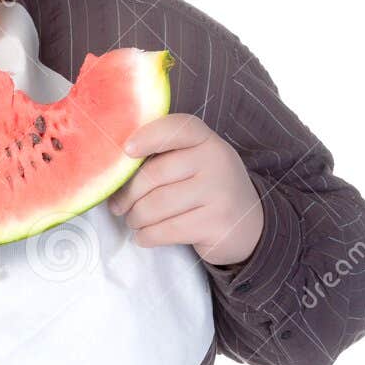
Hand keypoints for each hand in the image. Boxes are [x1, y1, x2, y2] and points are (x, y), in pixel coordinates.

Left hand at [108, 113, 264, 267]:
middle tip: (119, 206)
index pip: (176, 128)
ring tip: (133, 221)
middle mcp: (216, 161)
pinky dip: (147, 236)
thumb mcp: (195, 164)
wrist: (250, 226)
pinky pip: (166, 230)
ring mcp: (219, 193)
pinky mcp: (216, 224)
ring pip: (156, 206)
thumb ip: (164, 157)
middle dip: (128, 195)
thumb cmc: (207, 191)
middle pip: (154, 175)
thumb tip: (114, 168)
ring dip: (136, 218)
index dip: (148, 137)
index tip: (126, 151)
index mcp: (207, 140)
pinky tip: (144, 236)